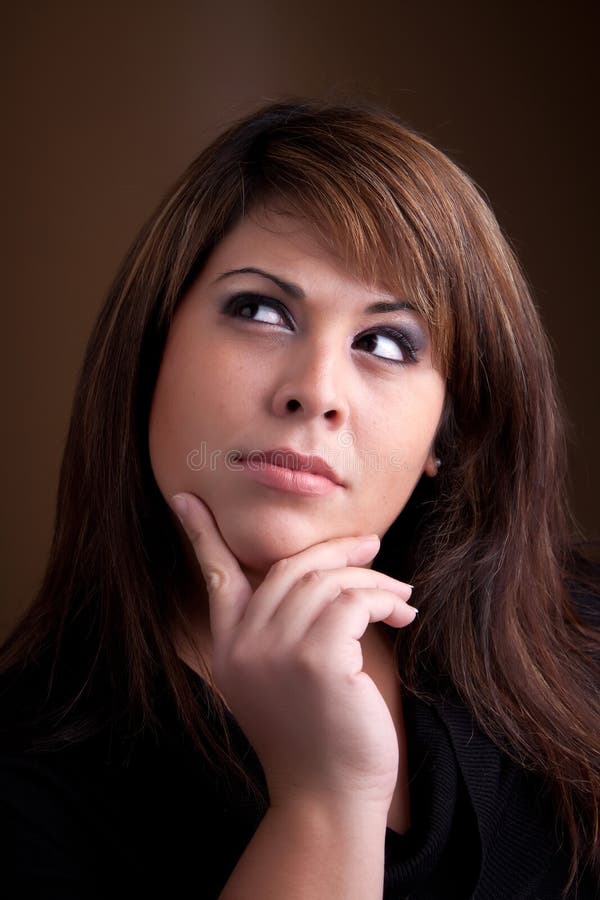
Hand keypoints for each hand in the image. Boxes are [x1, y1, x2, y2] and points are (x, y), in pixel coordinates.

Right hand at [170, 492, 416, 812]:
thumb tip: (320, 576)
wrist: (328, 799)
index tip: (184, 497)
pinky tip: (402, 613)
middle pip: (287, 567)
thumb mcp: (280, 680)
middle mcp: (242, 644)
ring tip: (399, 595)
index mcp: (228, 647)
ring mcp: (275, 650)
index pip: (213, 575)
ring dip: (371, 580)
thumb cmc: (317, 737)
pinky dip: (384, 599)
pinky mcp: (316, 657)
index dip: (200, 533)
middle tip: (372, 546)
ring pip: (326, 581)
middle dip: (334, 551)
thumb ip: (282, 630)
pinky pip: (354, 601)